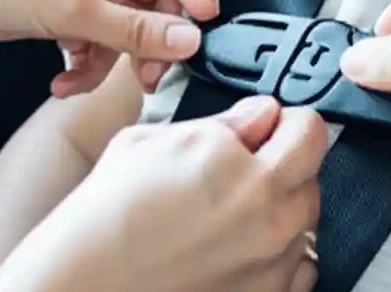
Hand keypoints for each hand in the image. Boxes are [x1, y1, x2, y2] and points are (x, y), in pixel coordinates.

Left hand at [0, 0, 218, 95]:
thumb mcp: (65, 5)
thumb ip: (131, 28)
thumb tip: (185, 40)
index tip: (202, 22)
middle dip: (153, 34)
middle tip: (154, 68)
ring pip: (123, 23)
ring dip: (118, 56)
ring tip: (103, 80)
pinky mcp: (56, 11)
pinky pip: (93, 39)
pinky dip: (85, 64)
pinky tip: (65, 82)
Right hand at [0, 97, 326, 291]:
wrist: (78, 286)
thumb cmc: (102, 218)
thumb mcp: (150, 143)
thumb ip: (220, 125)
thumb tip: (259, 116)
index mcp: (239, 165)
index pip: (309, 128)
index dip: (285, 124)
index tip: (267, 131)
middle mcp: (266, 215)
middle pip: (312, 174)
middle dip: (283, 166)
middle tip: (240, 173)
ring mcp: (271, 265)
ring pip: (307, 221)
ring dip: (280, 211)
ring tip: (227, 218)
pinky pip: (300, 268)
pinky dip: (279, 257)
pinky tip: (236, 251)